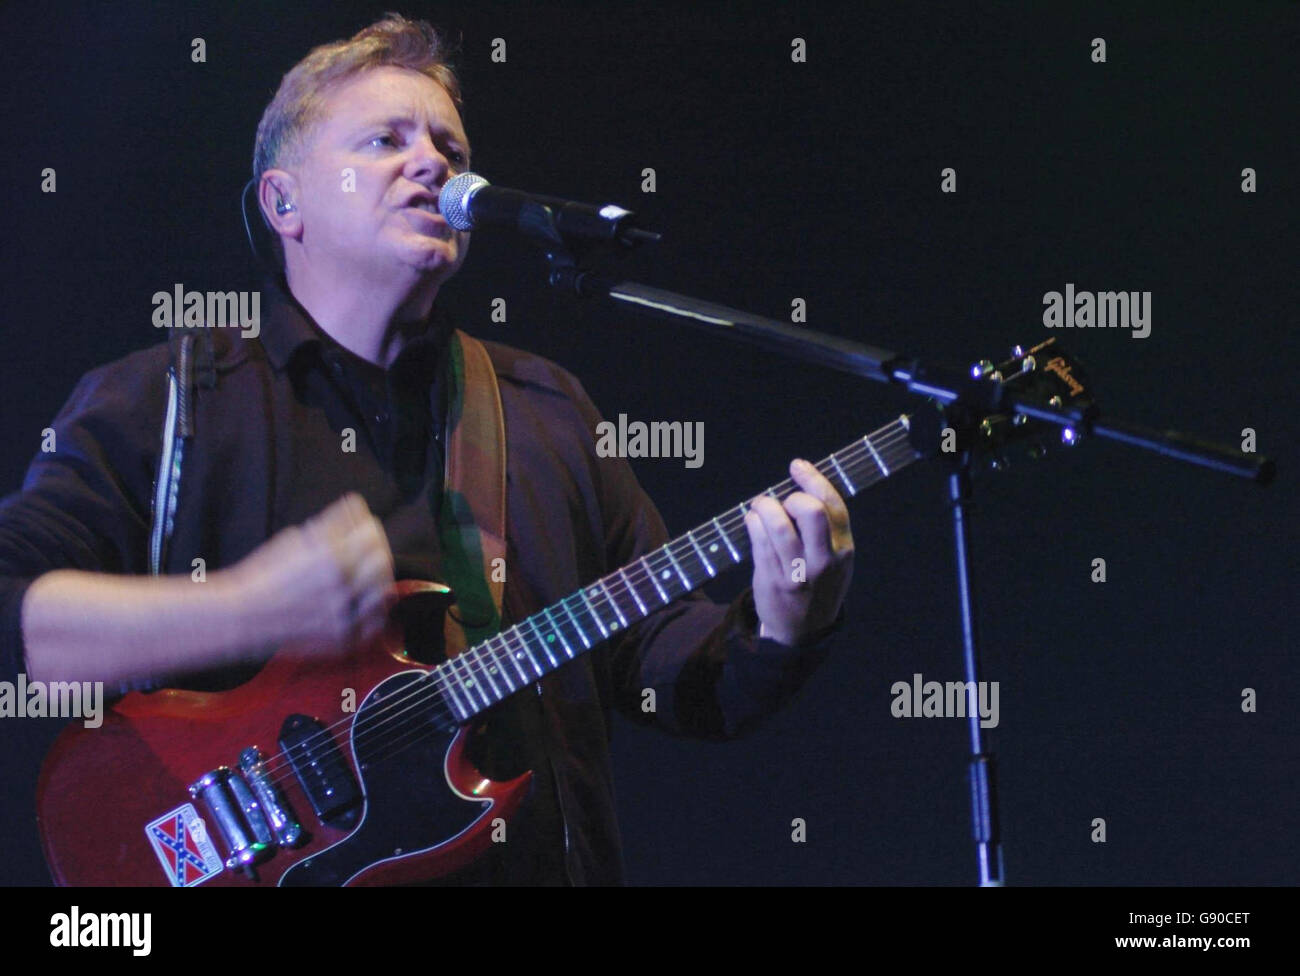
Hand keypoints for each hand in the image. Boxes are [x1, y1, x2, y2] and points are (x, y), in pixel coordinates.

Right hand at [231, 493, 395, 650]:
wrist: (242, 616)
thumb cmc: (263, 574)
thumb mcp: (295, 538)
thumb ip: (332, 524)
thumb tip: (355, 507)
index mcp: (331, 558)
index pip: (372, 535)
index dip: (369, 526)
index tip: (363, 526)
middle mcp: (342, 588)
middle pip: (383, 561)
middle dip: (376, 550)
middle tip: (365, 548)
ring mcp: (345, 617)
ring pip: (383, 590)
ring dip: (376, 578)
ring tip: (362, 574)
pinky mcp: (342, 639)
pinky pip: (375, 623)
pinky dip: (374, 610)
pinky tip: (362, 600)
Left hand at [744, 459, 853, 646]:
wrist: (803, 631)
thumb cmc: (819, 583)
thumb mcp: (836, 558)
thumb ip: (827, 527)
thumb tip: (802, 483)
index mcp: (844, 550)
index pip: (832, 505)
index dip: (813, 479)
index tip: (796, 466)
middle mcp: (823, 560)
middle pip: (809, 511)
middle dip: (791, 497)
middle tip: (783, 503)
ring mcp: (796, 571)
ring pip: (777, 523)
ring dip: (764, 506)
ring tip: (761, 507)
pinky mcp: (771, 578)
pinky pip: (758, 538)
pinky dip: (752, 522)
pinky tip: (753, 522)